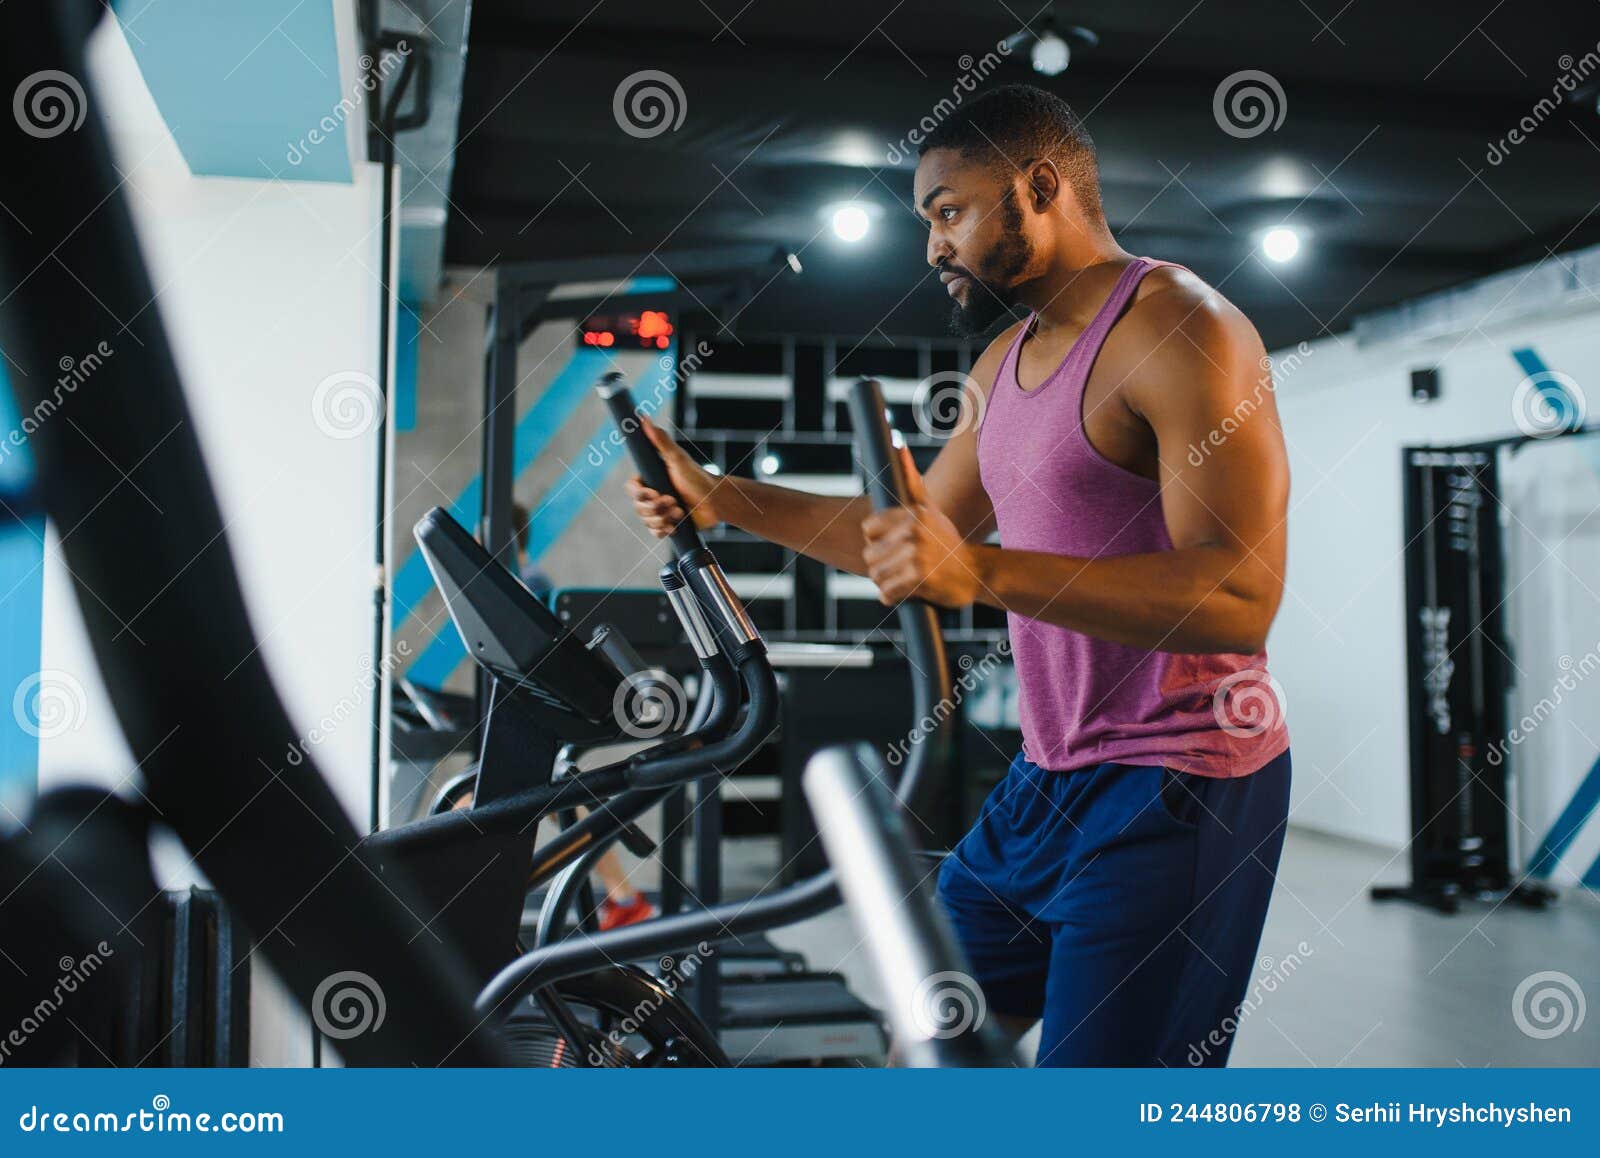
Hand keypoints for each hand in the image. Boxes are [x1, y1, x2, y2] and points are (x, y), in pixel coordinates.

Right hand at [625, 417, 720, 537]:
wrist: (716, 502)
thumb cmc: (698, 478)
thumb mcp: (677, 458)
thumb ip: (659, 440)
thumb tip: (643, 417)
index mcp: (652, 479)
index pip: (632, 489)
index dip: (639, 494)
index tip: (653, 493)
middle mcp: (653, 495)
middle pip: (638, 507)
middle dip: (655, 507)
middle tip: (673, 501)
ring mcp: (660, 511)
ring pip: (647, 521)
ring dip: (663, 518)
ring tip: (680, 511)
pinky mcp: (668, 525)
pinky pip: (655, 532)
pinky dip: (664, 530)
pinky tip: (676, 524)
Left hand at [860, 446, 980, 607]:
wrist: (975, 574)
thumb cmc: (947, 541)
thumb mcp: (929, 507)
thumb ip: (910, 479)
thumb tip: (896, 443)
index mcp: (912, 514)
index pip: (868, 529)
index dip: (879, 540)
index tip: (898, 544)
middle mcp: (913, 532)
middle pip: (870, 555)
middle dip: (883, 564)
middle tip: (906, 564)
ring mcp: (916, 556)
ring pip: (876, 575)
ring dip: (888, 582)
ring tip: (909, 576)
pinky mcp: (918, 580)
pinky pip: (886, 594)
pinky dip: (894, 597)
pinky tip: (911, 590)